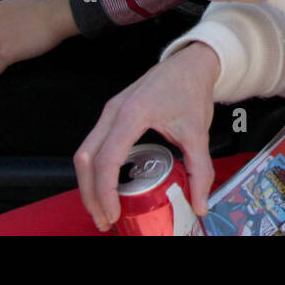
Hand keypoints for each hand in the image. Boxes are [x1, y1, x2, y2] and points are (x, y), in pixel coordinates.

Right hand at [74, 42, 219, 229]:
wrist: (191, 63)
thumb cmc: (191, 90)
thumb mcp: (198, 133)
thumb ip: (199, 170)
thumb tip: (200, 205)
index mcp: (133, 114)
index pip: (108, 159)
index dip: (105, 192)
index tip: (113, 214)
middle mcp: (114, 111)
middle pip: (85, 159)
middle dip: (90, 194)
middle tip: (104, 220)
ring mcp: (110, 110)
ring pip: (84, 152)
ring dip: (88, 183)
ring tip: (103, 208)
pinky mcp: (112, 113)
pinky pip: (92, 144)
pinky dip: (94, 169)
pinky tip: (107, 186)